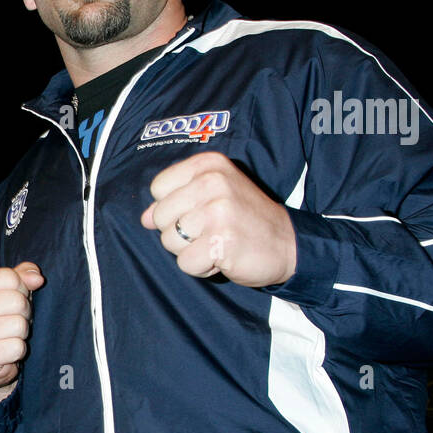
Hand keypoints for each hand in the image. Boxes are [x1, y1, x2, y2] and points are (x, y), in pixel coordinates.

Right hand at [0, 262, 44, 401]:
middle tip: (11, 321)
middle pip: (16, 301)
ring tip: (8, 336)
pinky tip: (5, 351)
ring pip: (19, 325)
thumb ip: (23, 276)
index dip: (21, 289)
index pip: (9, 277)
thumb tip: (37, 278)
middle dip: (24, 312)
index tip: (12, 300)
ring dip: (21, 333)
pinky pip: (17, 347)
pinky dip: (18, 351)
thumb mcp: (9, 292)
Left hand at [139, 152, 295, 286]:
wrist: (288, 243)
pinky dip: (201, 267)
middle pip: (160, 217)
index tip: (200, 210)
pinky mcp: (221, 241)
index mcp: (208, 165)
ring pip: (169, 241)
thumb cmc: (244, 219)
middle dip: (179, 232)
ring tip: (217, 242)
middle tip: (211, 231)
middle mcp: (212, 182)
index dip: (172, 207)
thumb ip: (175, 201)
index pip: (158, 188)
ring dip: (190, 251)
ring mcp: (217, 211)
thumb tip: (144, 218)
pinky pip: (185, 263)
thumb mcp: (212, 196)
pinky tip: (223, 256)